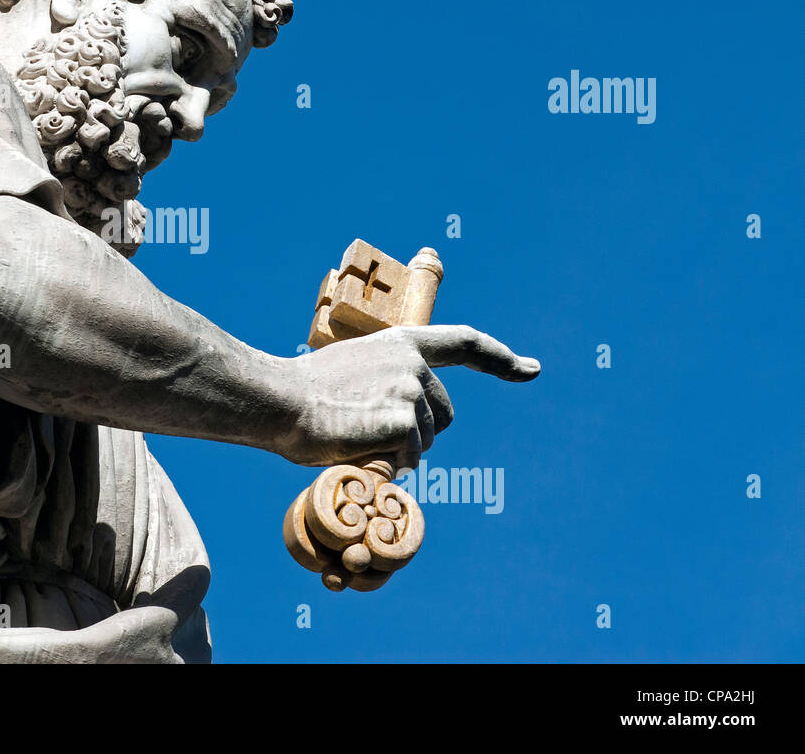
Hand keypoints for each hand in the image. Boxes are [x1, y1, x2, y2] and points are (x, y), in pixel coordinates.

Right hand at [283, 325, 539, 468]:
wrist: (278, 400)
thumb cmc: (302, 395)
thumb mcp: (351, 374)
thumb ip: (384, 387)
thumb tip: (406, 432)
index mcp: (400, 344)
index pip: (463, 343)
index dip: (500, 358)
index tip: (531, 369)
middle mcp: (413, 364)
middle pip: (445, 416)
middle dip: (419, 435)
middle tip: (371, 437)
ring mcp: (412, 391)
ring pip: (426, 443)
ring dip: (398, 453)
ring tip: (354, 439)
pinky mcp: (406, 422)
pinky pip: (410, 459)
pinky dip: (387, 465)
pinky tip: (357, 450)